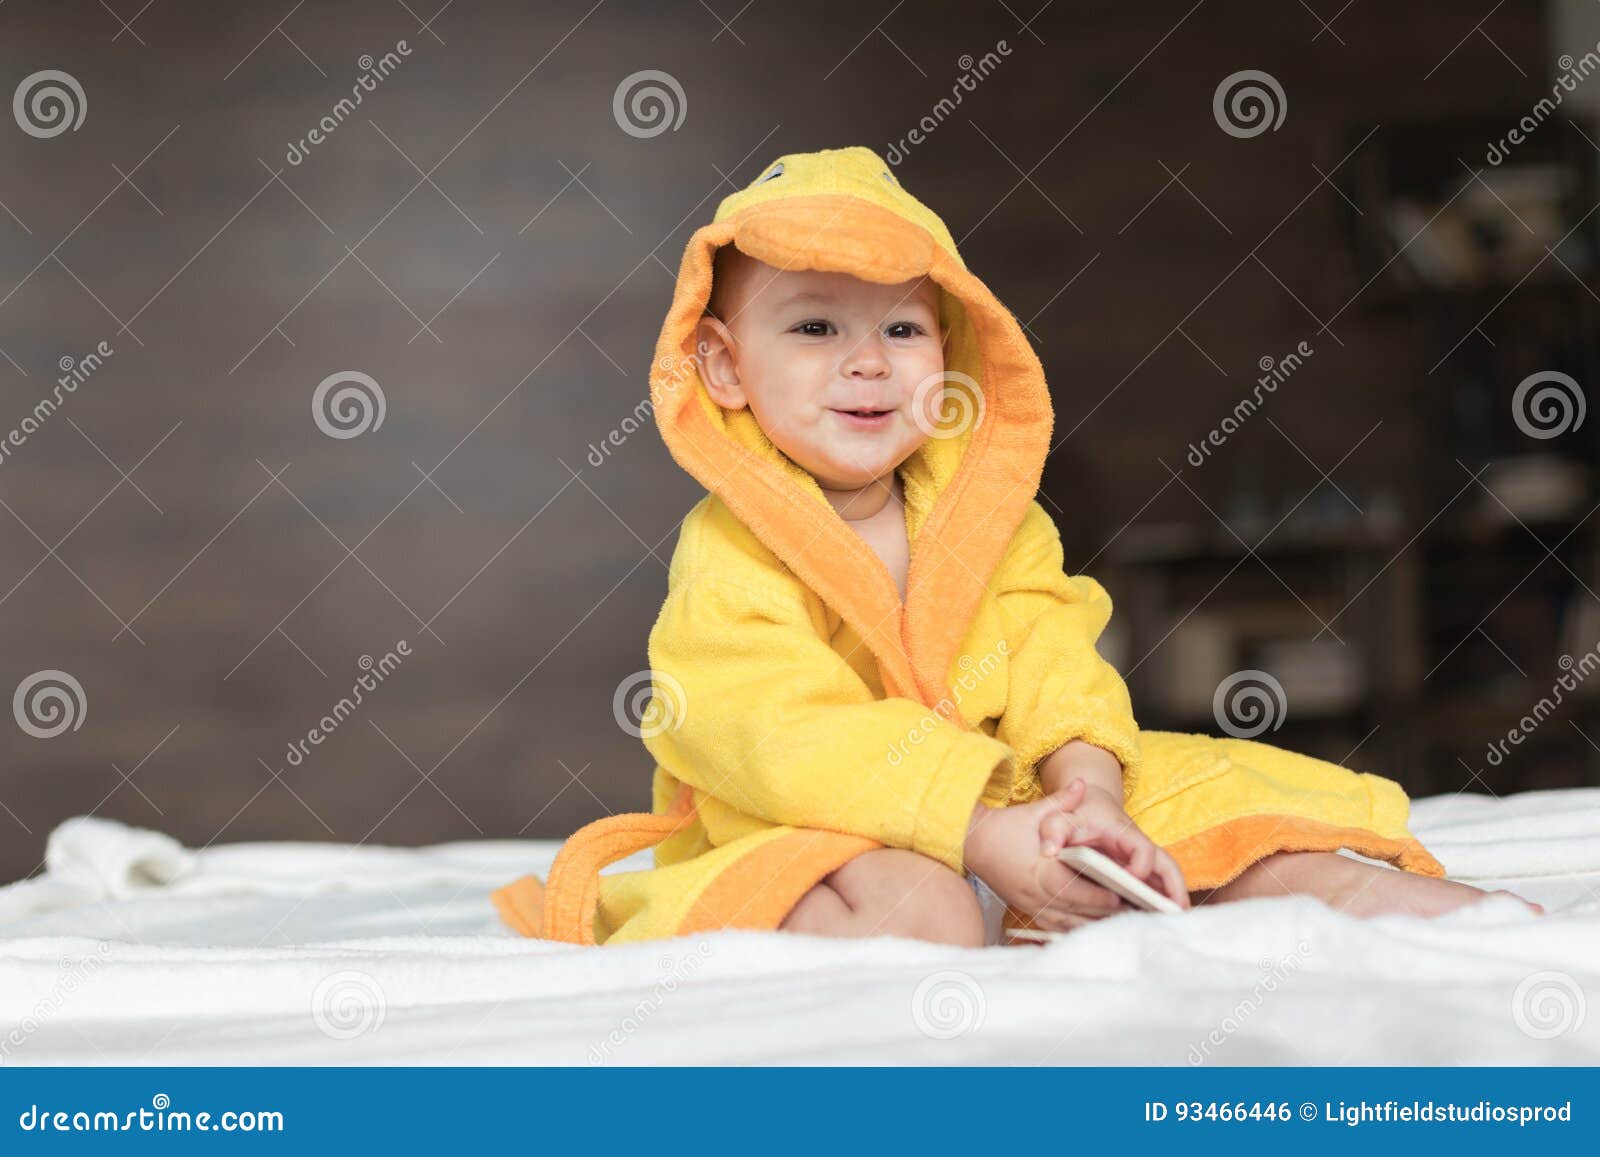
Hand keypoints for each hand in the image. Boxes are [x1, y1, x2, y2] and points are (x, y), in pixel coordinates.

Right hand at [963, 781, 1134, 931]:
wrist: (972, 843)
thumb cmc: (1004, 827)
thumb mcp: (1034, 812)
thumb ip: (1061, 801)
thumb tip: (1082, 783)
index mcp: (1040, 872)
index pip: (1074, 891)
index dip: (1098, 897)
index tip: (1120, 898)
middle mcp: (1035, 894)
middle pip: (1075, 912)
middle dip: (1103, 915)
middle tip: (1130, 913)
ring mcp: (1029, 905)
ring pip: (1066, 923)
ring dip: (1091, 925)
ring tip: (1118, 923)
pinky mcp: (1026, 909)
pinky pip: (1054, 926)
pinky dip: (1074, 928)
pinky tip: (1092, 927)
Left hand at [1038, 778, 1189, 913]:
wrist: (1086, 805)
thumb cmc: (1075, 812)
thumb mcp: (1059, 817)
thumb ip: (1053, 830)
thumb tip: (1049, 851)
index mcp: (1123, 832)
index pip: (1143, 848)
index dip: (1140, 865)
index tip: (1131, 879)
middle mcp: (1138, 846)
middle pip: (1166, 866)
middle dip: (1174, 888)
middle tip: (1178, 912)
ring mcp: (1140, 860)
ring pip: (1164, 878)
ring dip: (1171, 899)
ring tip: (1174, 923)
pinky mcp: (1136, 870)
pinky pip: (1153, 886)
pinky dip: (1158, 902)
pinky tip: (1153, 922)